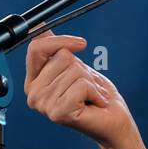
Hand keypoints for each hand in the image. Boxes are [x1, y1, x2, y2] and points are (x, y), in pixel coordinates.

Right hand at [23, 24, 134, 148]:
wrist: (114, 121)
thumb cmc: (96, 96)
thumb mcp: (75, 66)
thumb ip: (56, 48)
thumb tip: (39, 26)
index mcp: (33, 81)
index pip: (37, 48)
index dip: (61, 41)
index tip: (82, 44)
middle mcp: (34, 94)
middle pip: (61, 57)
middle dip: (82, 69)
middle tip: (87, 88)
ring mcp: (44, 105)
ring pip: (74, 71)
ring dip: (91, 82)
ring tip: (91, 97)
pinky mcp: (59, 113)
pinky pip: (81, 85)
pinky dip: (95, 92)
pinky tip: (94, 104)